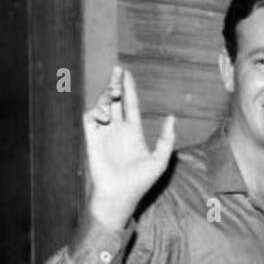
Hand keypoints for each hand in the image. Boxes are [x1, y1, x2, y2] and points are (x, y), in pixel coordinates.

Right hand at [84, 65, 174, 229]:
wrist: (120, 195)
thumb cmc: (140, 182)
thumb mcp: (159, 161)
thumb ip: (166, 140)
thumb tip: (172, 118)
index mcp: (132, 131)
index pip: (130, 104)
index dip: (128, 88)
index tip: (126, 72)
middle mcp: (117, 129)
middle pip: (114, 99)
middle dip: (115, 82)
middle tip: (118, 69)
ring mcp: (104, 132)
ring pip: (102, 104)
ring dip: (106, 94)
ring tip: (113, 91)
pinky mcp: (91, 138)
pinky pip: (90, 116)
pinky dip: (96, 111)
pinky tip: (105, 115)